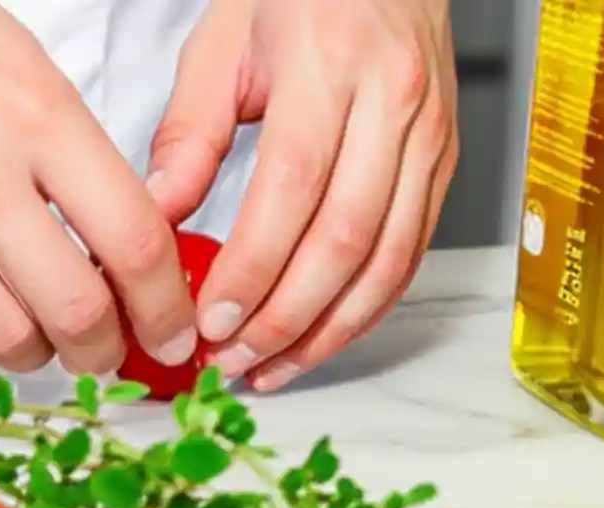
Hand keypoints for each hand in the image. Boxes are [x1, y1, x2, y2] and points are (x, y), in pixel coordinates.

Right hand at [0, 0, 197, 373]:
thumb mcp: (13, 60)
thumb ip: (68, 151)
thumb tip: (112, 233)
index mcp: (32, 114)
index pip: (134, 243)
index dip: (166, 307)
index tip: (173, 328)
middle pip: (77, 314)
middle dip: (109, 351)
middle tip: (112, 352)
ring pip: (3, 340)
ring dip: (37, 352)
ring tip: (39, 333)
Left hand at [146, 0, 458, 389]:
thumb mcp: (222, 43)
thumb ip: (189, 132)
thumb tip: (158, 218)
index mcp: (330, 66)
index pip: (292, 189)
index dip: (254, 268)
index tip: (211, 320)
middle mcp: (393, 105)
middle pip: (344, 239)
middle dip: (284, 316)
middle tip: (232, 359)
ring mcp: (429, 137)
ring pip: (387, 260)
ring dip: (328, 330)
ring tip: (272, 368)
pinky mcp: (445, 161)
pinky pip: (411, 252)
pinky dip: (367, 307)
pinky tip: (322, 336)